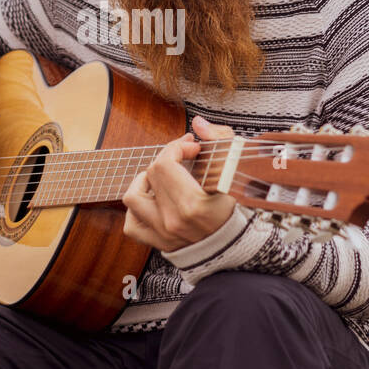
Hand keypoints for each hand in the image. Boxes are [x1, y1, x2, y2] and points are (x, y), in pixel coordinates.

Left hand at [121, 115, 236, 250]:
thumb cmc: (237, 206)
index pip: (166, 163)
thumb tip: (198, 123)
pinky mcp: (158, 243)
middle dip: (166, 157)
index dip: (177, 147)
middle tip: (182, 157)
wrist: (236, 244)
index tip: (193, 148)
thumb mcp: (234, 169)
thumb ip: (220, 140)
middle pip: (152, 174)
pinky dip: (136, 209)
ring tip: (161, 177)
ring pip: (133, 197)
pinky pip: (131, 225)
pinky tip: (152, 200)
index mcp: (193, 204)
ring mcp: (163, 233)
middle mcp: (174, 220)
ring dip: (143, 181)